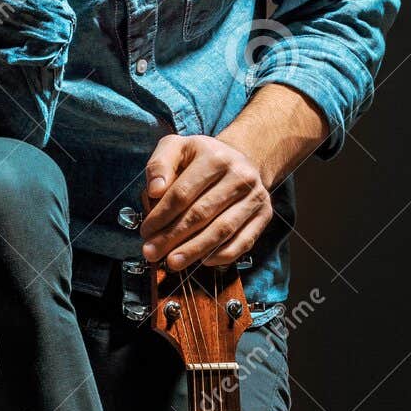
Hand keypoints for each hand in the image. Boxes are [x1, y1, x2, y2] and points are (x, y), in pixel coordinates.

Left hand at [138, 134, 273, 269]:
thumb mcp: (176, 148)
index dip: (161, 216)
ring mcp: (256, 196)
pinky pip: (243, 241)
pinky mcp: (265, 214)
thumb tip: (154, 191)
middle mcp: (239, 175)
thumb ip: (159, 165)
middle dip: (173, 238)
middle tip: (152, 253)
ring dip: (194, 251)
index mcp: (214, 157)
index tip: (145, 231)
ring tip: (173, 263)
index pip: (183, 193)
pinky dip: (221, 256)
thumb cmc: (201, 158)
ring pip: (222, 231)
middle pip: (201, 214)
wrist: (240, 161)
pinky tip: (201, 262)